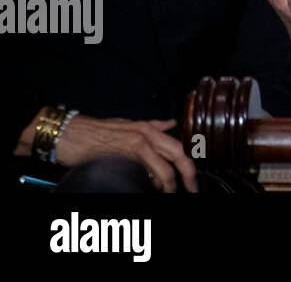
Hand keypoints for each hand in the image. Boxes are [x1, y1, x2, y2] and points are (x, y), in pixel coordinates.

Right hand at [53, 115, 198, 192]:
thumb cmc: (95, 132)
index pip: (178, 145)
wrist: (69, 133)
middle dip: (189, 174)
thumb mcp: (127, 125)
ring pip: (167, 166)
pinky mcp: (130, 150)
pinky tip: (155, 189)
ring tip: (171, 194)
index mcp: (149, 128)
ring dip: (172, 184)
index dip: (188, 162)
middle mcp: (148, 133)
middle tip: (192, 189)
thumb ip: (151, 126)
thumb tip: (169, 124)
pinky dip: (157, 182)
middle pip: (180, 154)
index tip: (192, 177)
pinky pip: (151, 170)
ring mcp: (140, 141)